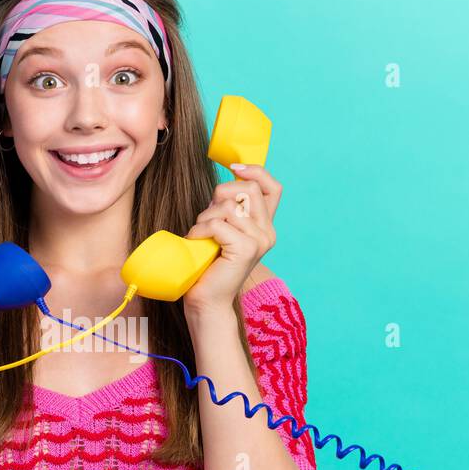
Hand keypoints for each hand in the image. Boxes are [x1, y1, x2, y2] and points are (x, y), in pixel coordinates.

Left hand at [182, 164, 280, 314]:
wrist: (207, 300)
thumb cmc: (209, 264)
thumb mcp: (222, 228)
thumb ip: (230, 207)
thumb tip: (228, 177)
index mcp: (265, 226)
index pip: (272, 187)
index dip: (255, 171)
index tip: (233, 168)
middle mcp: (268, 232)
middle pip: (247, 189)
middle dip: (219, 195)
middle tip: (206, 218)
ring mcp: (260, 241)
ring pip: (229, 206)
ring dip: (205, 218)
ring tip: (199, 236)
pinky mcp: (247, 249)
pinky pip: (218, 224)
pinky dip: (200, 230)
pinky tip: (196, 242)